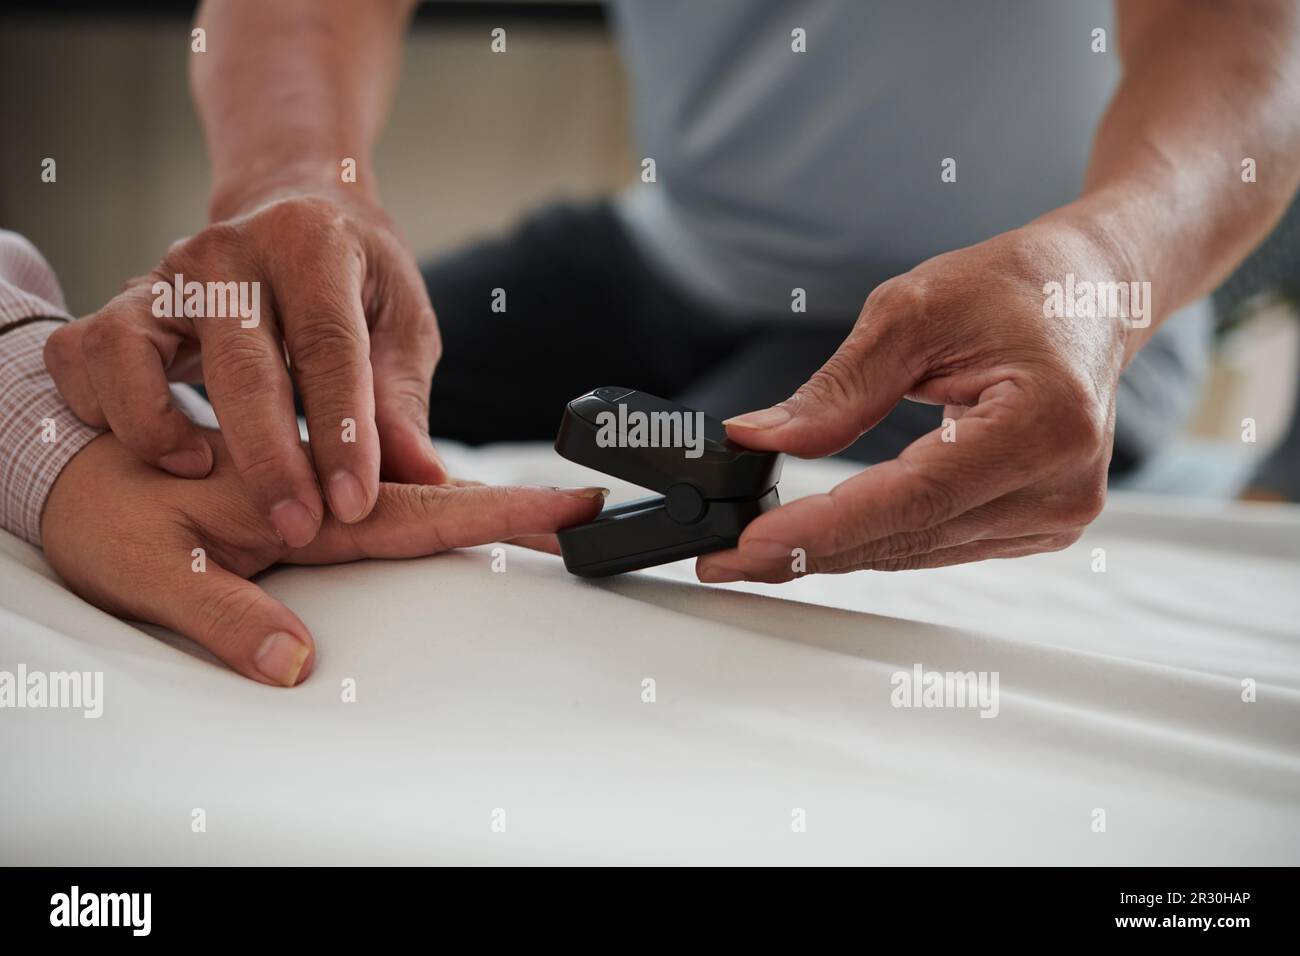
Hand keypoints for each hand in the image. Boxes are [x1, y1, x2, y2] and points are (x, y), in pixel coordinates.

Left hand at [41, 430, 606, 685]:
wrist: (69, 458)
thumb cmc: (102, 511)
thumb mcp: (148, 569)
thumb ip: (223, 613)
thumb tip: (295, 662)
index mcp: (300, 491)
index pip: (418, 509)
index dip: (497, 512)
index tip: (566, 509)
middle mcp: (319, 478)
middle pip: (434, 496)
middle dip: (510, 506)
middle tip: (580, 513)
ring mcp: (314, 477)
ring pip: (412, 488)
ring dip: (478, 501)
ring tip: (540, 515)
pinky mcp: (299, 482)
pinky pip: (382, 491)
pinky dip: (431, 500)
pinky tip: (456, 510)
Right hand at [44, 192, 444, 547]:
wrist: (298, 211)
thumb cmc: (358, 283)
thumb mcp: (400, 326)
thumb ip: (400, 402)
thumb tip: (421, 478)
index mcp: (312, 245)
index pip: (328, 349)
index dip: (342, 432)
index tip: (355, 504)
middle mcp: (231, 252)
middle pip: (239, 364)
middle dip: (268, 458)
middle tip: (296, 527)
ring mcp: (167, 274)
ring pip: (133, 352)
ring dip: (157, 426)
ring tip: (198, 475)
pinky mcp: (124, 301)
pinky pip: (83, 353)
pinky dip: (101, 405)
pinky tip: (152, 449)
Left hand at [696, 221, 1128, 581]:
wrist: (1090, 295)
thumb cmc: (1014, 288)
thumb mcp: (912, 313)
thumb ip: (837, 390)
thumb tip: (759, 440)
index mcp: (1044, 424)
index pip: (914, 497)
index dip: (825, 528)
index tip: (750, 546)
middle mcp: (1060, 485)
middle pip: (909, 536)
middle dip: (807, 550)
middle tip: (724, 557)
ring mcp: (1054, 514)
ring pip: (915, 550)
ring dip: (833, 552)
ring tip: (754, 550)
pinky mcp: (1037, 525)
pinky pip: (936, 544)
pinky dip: (875, 540)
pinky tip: (820, 537)